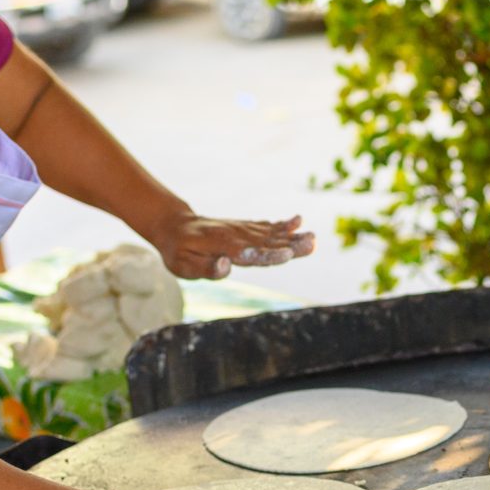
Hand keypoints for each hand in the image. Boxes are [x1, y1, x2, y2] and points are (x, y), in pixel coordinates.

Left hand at [146, 210, 316, 279]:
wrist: (175, 226)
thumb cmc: (178, 251)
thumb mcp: (183, 265)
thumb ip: (205, 268)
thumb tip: (227, 265)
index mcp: (224, 247)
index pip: (251, 254)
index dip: (270, 255)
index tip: (289, 254)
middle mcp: (237, 236)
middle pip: (268, 242)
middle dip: (292, 244)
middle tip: (313, 243)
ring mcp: (241, 230)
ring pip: (271, 234)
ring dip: (293, 235)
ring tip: (314, 237)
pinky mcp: (244, 227)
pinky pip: (266, 226)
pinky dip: (281, 224)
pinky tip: (298, 220)